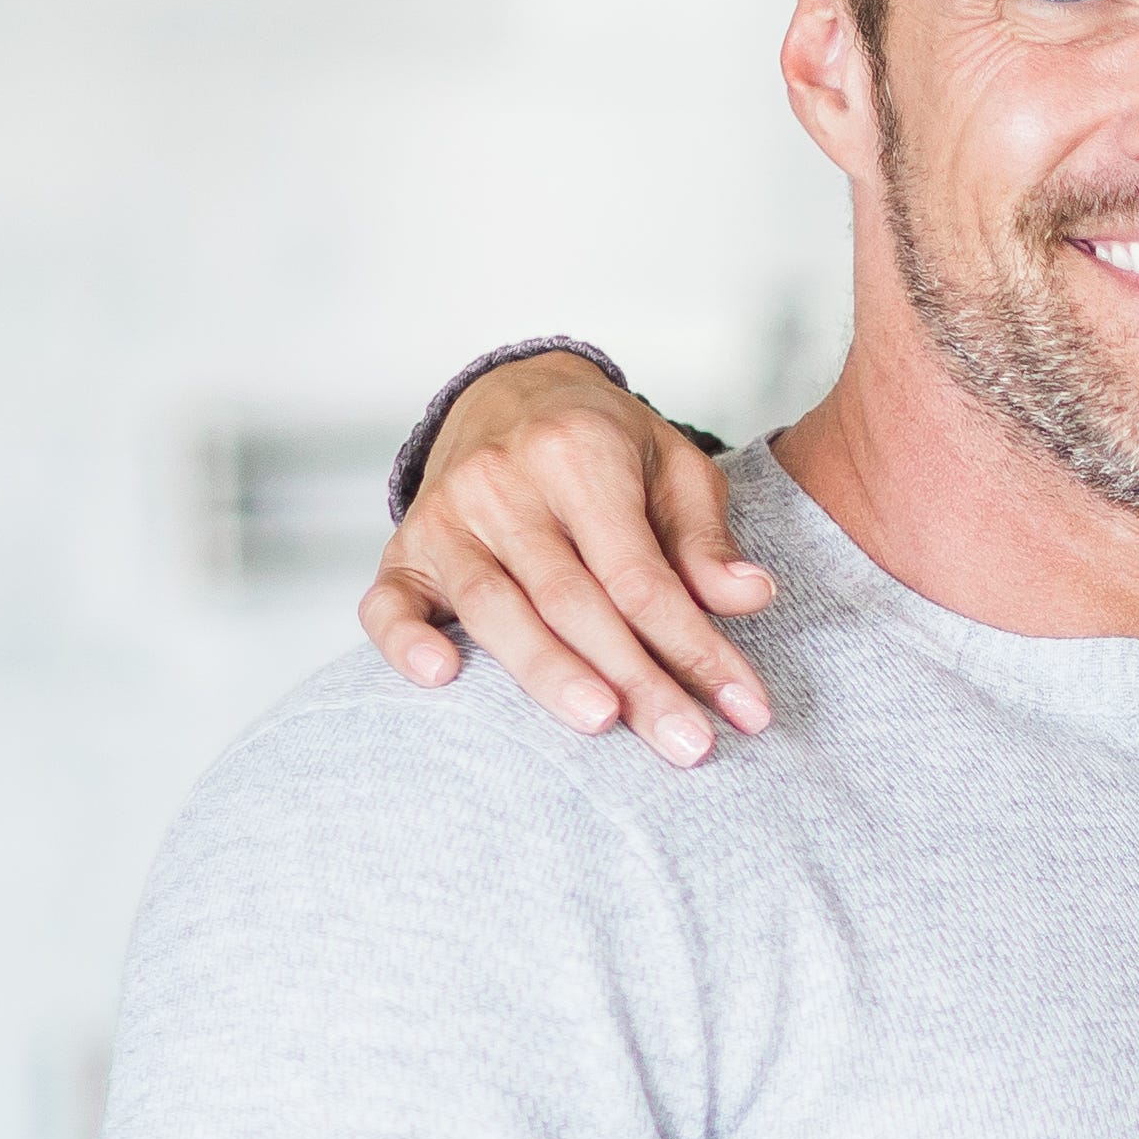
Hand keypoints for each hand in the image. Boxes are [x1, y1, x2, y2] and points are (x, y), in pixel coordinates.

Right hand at [363, 353, 774, 766]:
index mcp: (579, 453)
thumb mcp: (672, 468)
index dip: (694, 646)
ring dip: (549, 674)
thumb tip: (750, 597)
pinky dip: (406, 642)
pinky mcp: (404, 551)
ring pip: (496, 609)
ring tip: (602, 725)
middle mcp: (503, 482)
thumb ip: (705, 540)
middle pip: (573, 601)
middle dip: (636, 680)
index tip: (744, 709)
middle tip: (687, 745)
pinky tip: (443, 678)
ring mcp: (445, 518)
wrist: (509, 394)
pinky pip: (388, 603)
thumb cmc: (604, 445)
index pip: (640, 575)